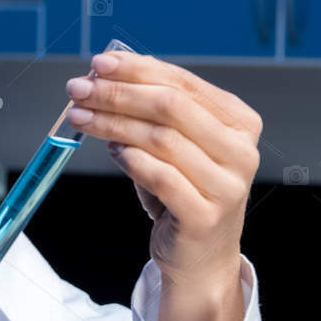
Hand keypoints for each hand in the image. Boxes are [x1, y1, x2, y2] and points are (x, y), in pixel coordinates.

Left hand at [64, 49, 261, 320]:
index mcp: (239, 122)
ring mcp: (227, 185)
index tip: (98, 62)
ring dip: (114, 124)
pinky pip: (162, 178)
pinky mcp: (205, 216)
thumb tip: (102, 77)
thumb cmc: (181, 194)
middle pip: (172, 107)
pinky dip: (132, 160)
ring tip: (80, 117)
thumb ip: (149, 113)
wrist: (199, 258)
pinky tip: (112, 151)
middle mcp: (241, 151)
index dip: (137, 69)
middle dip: (119, 93)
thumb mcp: (172, 147)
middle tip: (79, 89)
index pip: (184, 83)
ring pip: (162, 139)